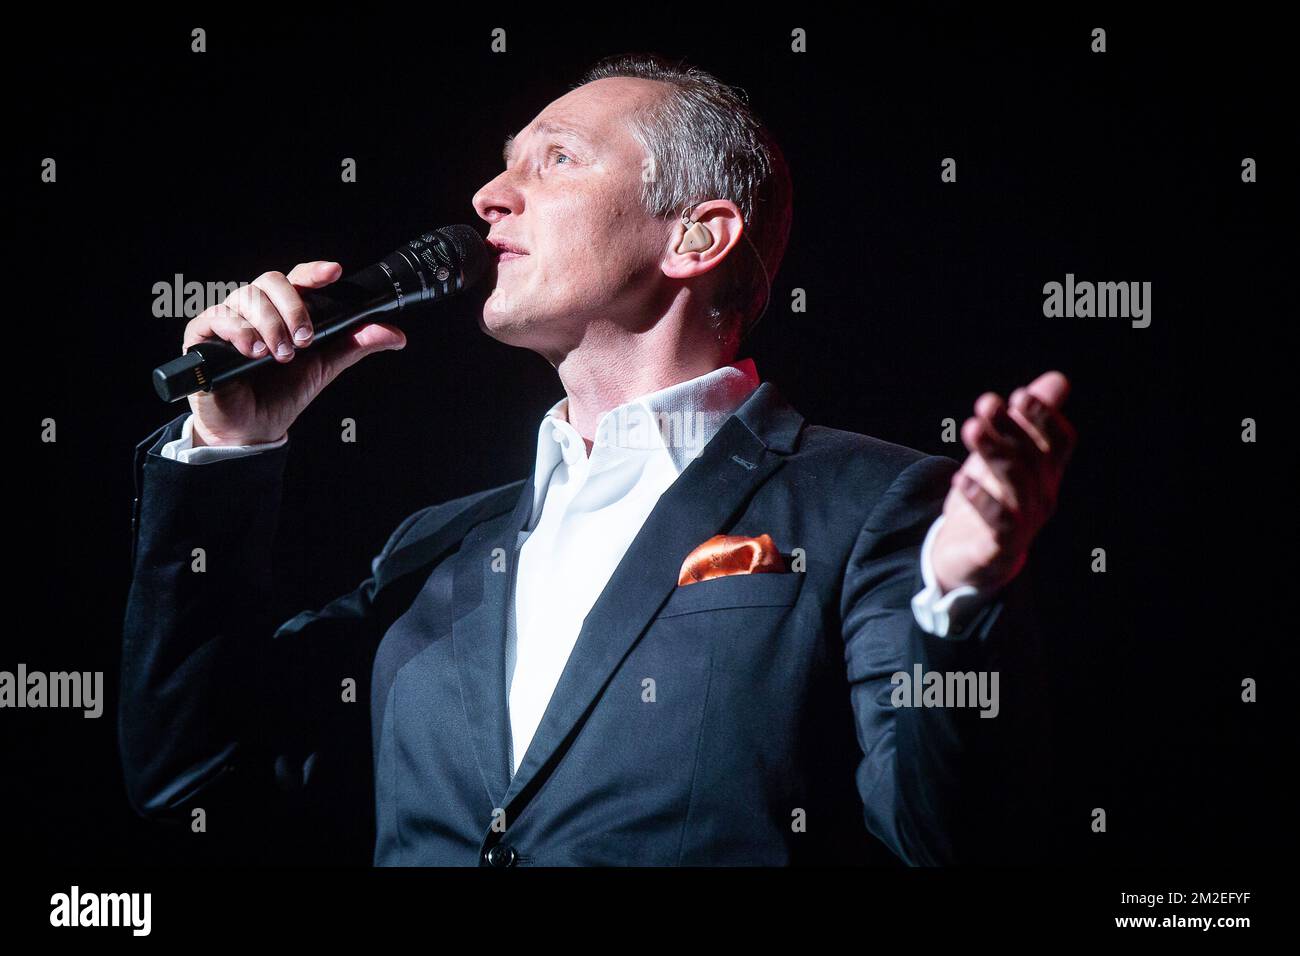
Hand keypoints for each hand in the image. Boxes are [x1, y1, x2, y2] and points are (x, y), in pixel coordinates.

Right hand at [183, 261, 406, 446]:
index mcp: (283, 311)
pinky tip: (252, 352)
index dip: (314, 272)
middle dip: (293, 307)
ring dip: (269, 325)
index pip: (298, 279)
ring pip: (246, 296)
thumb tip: (395, 334)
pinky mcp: (202, 335)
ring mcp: (229, 319)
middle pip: (271, 281)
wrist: (251, 429)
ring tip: (279, 355)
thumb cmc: (282, 394)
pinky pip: (217, 316)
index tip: (334, 272)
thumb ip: (354, 345)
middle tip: (304, 340)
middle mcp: (256, 309)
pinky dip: (239, 332)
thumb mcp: (324, 368)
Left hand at [931, 370, 1076, 594]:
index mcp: (1046, 472)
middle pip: (1033, 457)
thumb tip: (1058, 379)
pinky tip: (960, 478)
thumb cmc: (990, 498)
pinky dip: (980, 499)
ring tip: (971, 429)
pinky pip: (997, 521)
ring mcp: (1024, 522)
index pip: (1059, 442)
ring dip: (994, 453)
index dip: (1045, 418)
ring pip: (1015, 484)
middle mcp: (1042, 496)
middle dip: (1011, 428)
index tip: (1020, 394)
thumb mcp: (1004, 455)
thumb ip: (1026, 419)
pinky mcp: (1000, 546)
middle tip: (986, 404)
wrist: (969, 558)